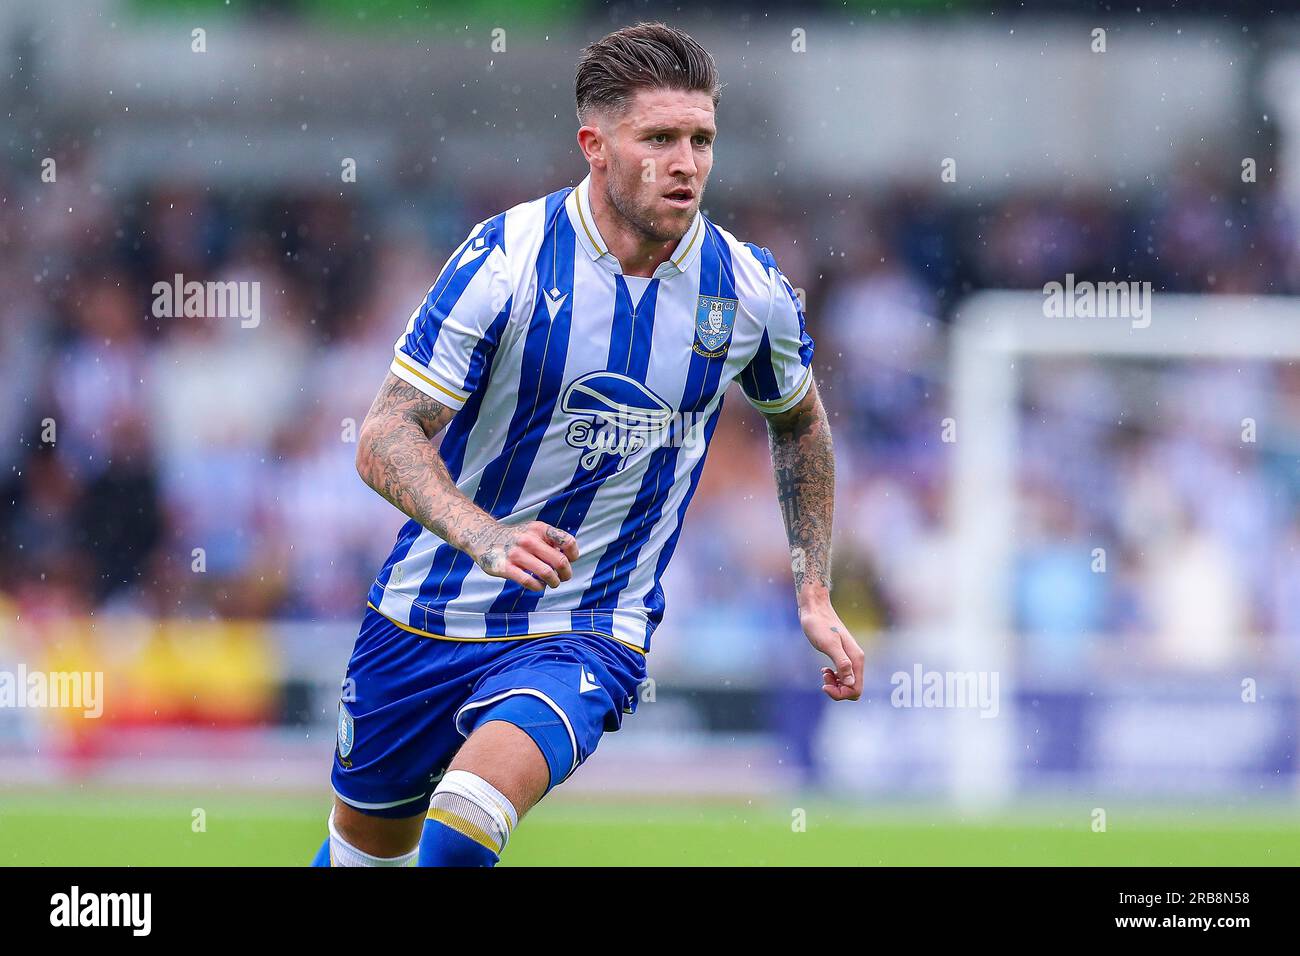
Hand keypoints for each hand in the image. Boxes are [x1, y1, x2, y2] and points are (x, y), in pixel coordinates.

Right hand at [463, 520, 578, 592]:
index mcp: (539, 529)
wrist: (484, 538)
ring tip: (552, 583)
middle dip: (566, 573)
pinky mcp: (506, 568)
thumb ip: (551, 540)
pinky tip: (538, 586)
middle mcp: (529, 540)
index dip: (573, 554)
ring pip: (547, 574)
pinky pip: (529, 581)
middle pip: (560, 561)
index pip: (567, 541)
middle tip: (564, 578)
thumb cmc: (516, 538)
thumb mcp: (533, 531)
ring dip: (554, 582)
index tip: (570, 560)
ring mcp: (516, 554)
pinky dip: (539, 587)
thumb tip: (570, 557)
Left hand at [800, 603, 863, 700]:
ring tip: (823, 673)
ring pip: (848, 682)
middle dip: (838, 690)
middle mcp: (856, 659)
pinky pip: (842, 675)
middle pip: (853, 688)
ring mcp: (849, 657)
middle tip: (823, 680)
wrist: (815, 608)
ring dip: (835, 683)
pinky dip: (833, 677)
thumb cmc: (819, 624)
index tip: (825, 684)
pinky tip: (824, 670)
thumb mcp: (829, 645)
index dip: (841, 693)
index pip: (856, 689)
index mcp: (856, 659)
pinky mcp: (841, 655)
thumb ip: (842, 663)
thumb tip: (850, 683)